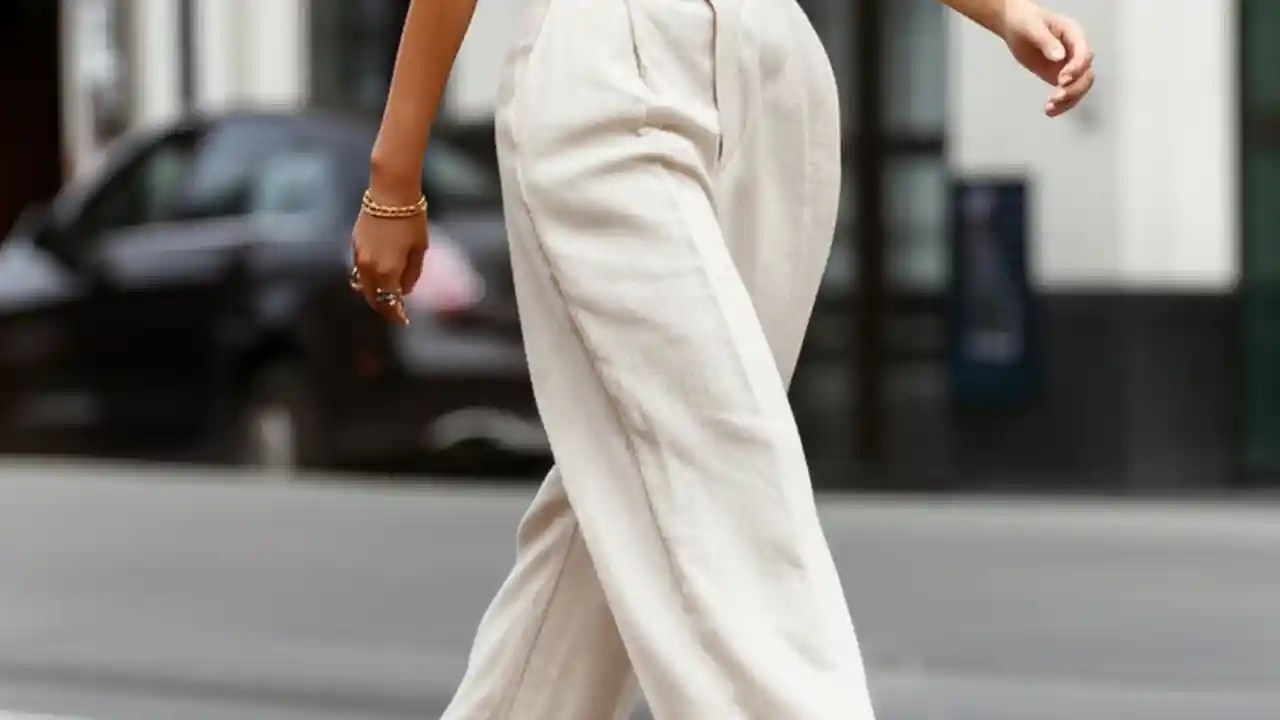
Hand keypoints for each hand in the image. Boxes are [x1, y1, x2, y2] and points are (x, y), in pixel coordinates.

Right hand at [350, 203, 428, 325]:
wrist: (390, 193)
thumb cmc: (411, 220)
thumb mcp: (420, 249)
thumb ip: (412, 274)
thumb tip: (404, 290)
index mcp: (387, 271)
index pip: (389, 303)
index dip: (396, 315)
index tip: (404, 321)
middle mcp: (369, 268)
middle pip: (372, 298)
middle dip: (384, 307)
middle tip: (396, 312)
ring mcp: (358, 256)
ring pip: (362, 285)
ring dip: (374, 294)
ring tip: (387, 295)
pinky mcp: (354, 244)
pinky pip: (359, 270)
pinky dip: (368, 278)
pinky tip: (380, 276)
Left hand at [1000, 0, 1094, 116]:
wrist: (1016, 27)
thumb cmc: (1026, 20)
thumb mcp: (1032, 27)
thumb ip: (1046, 41)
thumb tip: (1059, 56)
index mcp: (1073, 34)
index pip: (1083, 53)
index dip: (1076, 68)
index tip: (1062, 79)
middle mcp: (1075, 52)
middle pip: (1086, 74)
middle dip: (1074, 88)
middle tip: (1057, 97)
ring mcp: (1069, 66)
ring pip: (1079, 87)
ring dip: (1068, 100)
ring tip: (1050, 107)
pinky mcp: (1059, 76)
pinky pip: (1067, 93)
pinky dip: (1061, 104)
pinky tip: (1049, 110)